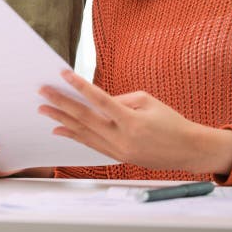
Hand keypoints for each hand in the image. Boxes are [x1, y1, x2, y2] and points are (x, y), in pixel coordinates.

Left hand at [38, 70, 231, 174]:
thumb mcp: (147, 101)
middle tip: (43, 94)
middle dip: (61, 105)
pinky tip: (60, 128)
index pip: (99, 100)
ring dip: (62, 121)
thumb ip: (119, 99)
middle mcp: (122, 138)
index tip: (63, 74)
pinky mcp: (118, 158)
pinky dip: (74, 136)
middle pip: (84, 119)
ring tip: (44, 110)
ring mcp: (119, 151)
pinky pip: (91, 144)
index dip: (79, 86)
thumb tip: (94, 100)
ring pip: (83, 134)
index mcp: (131, 120)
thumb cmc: (170, 121)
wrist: (188, 150)